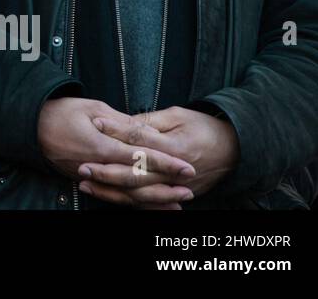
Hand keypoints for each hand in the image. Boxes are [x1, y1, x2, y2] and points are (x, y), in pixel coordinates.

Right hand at [38, 97, 194, 189]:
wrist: (31, 125)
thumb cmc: (62, 111)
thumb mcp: (93, 108)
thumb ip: (121, 123)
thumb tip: (145, 131)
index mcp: (102, 145)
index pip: (141, 157)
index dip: (166, 163)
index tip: (187, 167)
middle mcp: (98, 166)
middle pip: (137, 181)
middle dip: (165, 185)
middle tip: (189, 188)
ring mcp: (91, 176)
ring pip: (126, 194)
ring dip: (153, 199)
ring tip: (177, 202)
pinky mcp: (85, 180)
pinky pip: (113, 195)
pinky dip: (134, 202)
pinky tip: (151, 205)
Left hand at [82, 106, 238, 203]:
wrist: (236, 150)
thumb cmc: (205, 128)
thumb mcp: (179, 115)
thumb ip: (151, 122)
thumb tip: (123, 123)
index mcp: (175, 147)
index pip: (139, 140)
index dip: (116, 131)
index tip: (95, 122)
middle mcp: (174, 172)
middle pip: (135, 174)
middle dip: (106, 172)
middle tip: (82, 167)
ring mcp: (176, 187)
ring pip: (138, 193)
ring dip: (111, 191)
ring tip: (86, 185)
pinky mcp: (177, 195)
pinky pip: (148, 202)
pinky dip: (127, 201)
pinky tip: (107, 197)